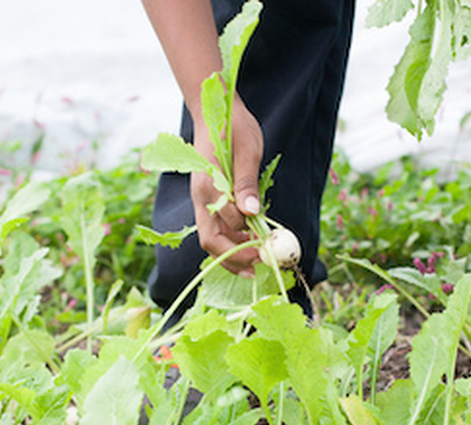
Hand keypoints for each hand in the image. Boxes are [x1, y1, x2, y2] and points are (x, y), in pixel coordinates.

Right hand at [191, 97, 263, 277]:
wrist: (214, 111)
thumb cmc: (232, 126)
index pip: (224, 225)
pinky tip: (251, 240)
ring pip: (213, 237)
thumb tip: (252, 212)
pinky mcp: (209, 199)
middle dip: (233, 259)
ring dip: (233, 252)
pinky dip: (232, 239)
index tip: (268, 248)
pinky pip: (217, 226)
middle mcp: (201, 197)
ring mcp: (203, 199)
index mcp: (208, 186)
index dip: (245, 241)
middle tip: (258, 267)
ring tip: (258, 259)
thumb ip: (246, 182)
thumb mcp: (247, 150)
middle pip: (211, 240)